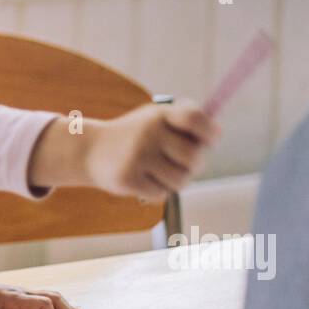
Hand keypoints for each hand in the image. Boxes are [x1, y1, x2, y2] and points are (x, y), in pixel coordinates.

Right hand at [86, 100, 218, 201]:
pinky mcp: (128, 178)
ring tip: (162, 173)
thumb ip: (185, 120)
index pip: (194, 118)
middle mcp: (148, 133)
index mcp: (158, 115)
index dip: (208, 131)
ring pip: (180, 180)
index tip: (210, 140)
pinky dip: (158, 191)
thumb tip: (218, 132)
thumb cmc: (134, 135)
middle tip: (182, 163)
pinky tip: (145, 180)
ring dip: (176, 181)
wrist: (90, 151)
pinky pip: (161, 193)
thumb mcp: (155, 118)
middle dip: (194, 165)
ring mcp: (137, 156)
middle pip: (194, 157)